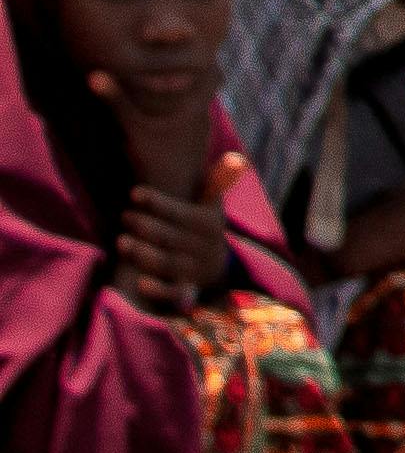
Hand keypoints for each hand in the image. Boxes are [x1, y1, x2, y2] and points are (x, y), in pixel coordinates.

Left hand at [107, 179, 229, 311]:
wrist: (214, 267)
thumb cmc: (201, 228)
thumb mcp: (210, 205)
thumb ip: (217, 182)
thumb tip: (235, 158)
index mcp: (210, 224)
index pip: (181, 212)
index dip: (157, 202)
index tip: (134, 192)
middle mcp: (204, 248)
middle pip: (170, 238)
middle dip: (145, 226)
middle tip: (125, 216)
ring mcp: (195, 270)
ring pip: (167, 263)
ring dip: (143, 253)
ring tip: (121, 240)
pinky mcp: (186, 290)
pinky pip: (173, 294)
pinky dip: (158, 289)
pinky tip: (140, 282)